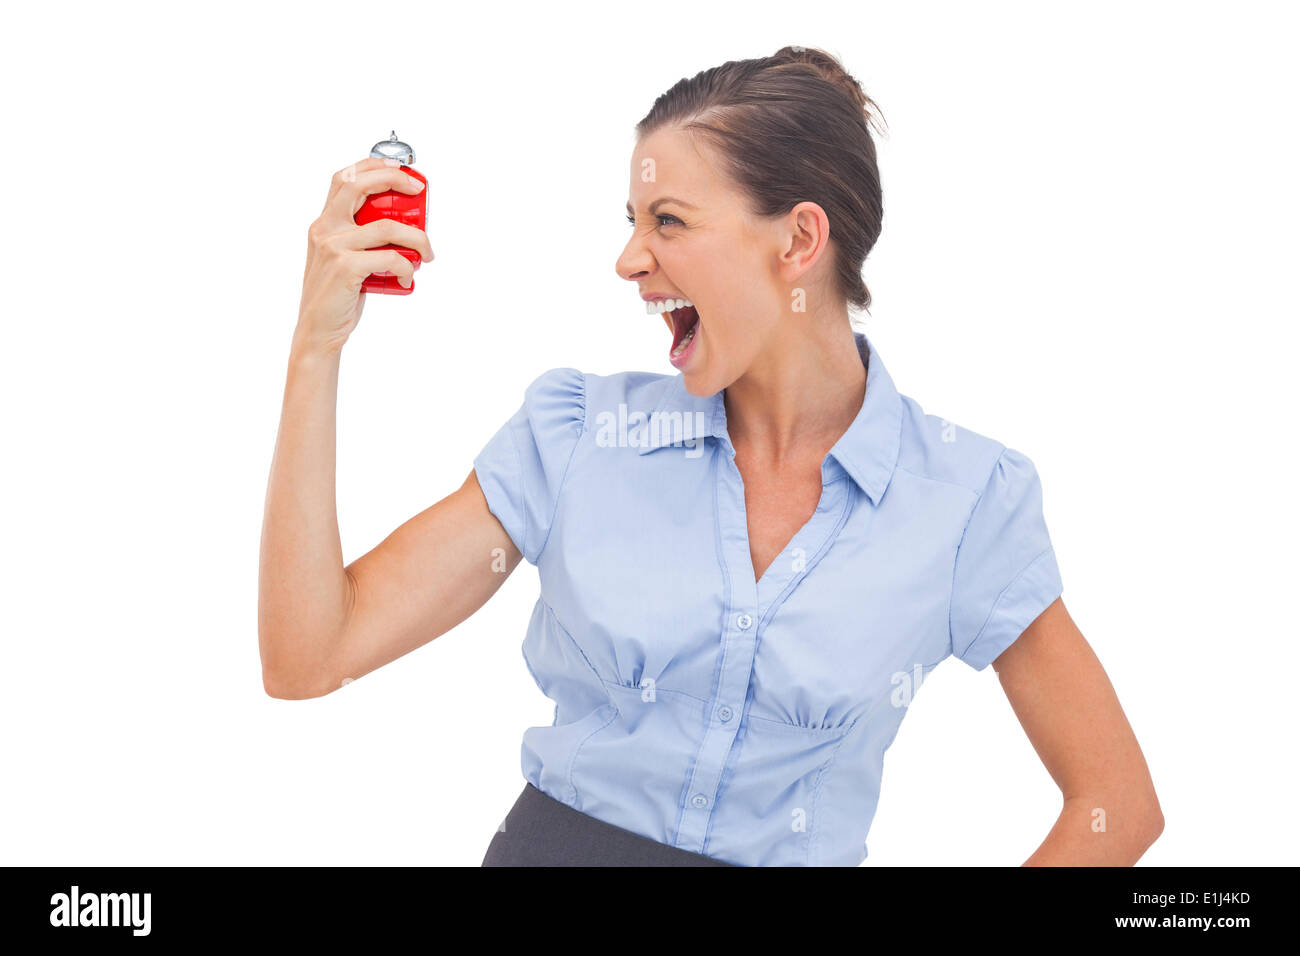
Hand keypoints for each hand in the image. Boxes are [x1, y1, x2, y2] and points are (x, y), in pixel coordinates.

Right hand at [295, 156, 432, 353]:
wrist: (318, 331)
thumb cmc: (337, 297)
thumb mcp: (343, 260)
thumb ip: (361, 241)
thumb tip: (402, 231)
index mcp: (324, 224)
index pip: (344, 179)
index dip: (373, 166)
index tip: (401, 169)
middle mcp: (325, 229)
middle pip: (359, 185)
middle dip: (393, 179)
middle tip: (418, 191)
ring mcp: (333, 247)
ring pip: (387, 226)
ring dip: (417, 238)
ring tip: (427, 253)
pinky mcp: (346, 267)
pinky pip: (390, 257)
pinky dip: (406, 267)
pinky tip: (408, 278)